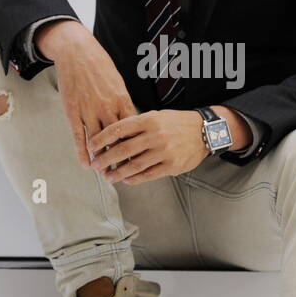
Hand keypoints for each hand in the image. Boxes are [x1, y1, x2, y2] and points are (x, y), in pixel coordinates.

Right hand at [38, 20, 138, 166]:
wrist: (77, 53)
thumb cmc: (99, 66)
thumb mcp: (118, 82)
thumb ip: (124, 102)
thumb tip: (133, 119)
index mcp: (121, 99)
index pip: (132, 129)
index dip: (136, 146)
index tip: (140, 159)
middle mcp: (107, 107)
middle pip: (118, 139)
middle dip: (122, 158)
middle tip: (126, 173)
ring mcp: (89, 110)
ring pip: (98, 141)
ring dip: (103, 159)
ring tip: (107, 173)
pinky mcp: (73, 111)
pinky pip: (79, 136)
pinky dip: (82, 151)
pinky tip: (86, 163)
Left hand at [86, 110, 209, 184]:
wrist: (204, 131)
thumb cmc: (176, 123)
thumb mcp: (156, 116)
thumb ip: (136, 125)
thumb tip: (113, 136)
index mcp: (149, 120)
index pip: (119, 129)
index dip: (102, 138)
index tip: (91, 146)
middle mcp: (155, 135)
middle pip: (124, 149)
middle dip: (106, 158)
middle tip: (95, 165)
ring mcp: (164, 152)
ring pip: (135, 165)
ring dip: (118, 173)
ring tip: (108, 177)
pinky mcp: (172, 166)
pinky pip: (149, 174)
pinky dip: (136, 178)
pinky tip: (127, 180)